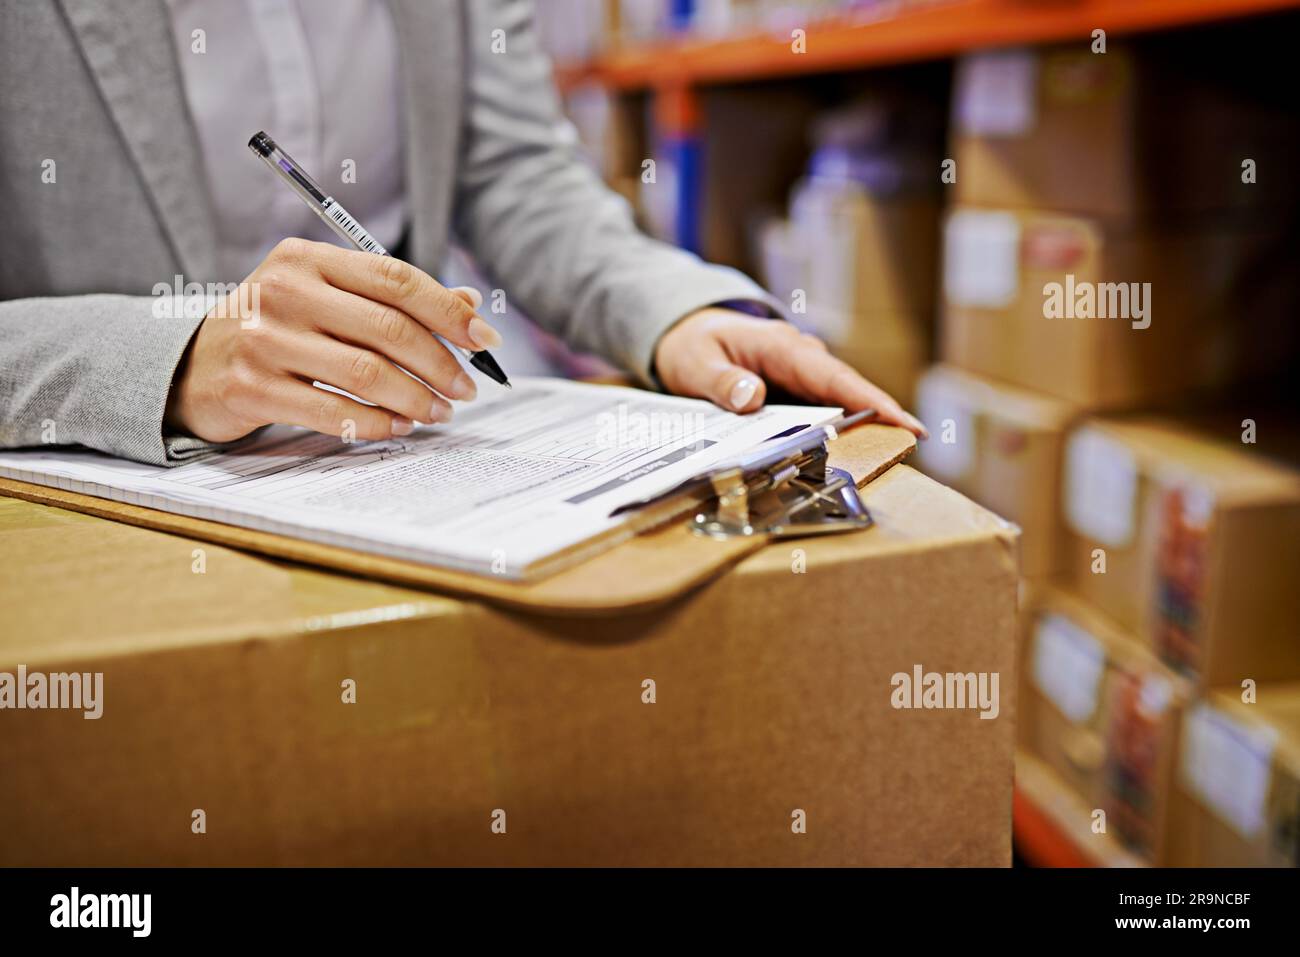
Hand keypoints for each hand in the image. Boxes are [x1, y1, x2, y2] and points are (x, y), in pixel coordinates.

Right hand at [164, 238, 501, 442]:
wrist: (189, 364)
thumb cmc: (274, 328)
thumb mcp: (324, 297)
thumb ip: (390, 298)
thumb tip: (469, 302)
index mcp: (308, 259)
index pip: (396, 279)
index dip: (449, 311)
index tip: (485, 340)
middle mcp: (284, 291)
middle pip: (388, 329)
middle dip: (440, 364)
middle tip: (465, 389)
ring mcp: (264, 340)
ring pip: (367, 373)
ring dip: (415, 399)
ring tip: (438, 412)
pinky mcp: (252, 388)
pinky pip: (334, 411)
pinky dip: (378, 423)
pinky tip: (399, 428)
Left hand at [653, 308, 927, 436]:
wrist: (685, 334)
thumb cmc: (692, 346)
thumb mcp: (694, 363)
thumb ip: (721, 382)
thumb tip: (753, 397)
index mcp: (780, 346)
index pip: (832, 375)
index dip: (870, 399)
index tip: (904, 421)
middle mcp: (799, 358)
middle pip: (847, 391)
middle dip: (880, 419)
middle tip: (908, 449)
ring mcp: (800, 375)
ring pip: (838, 404)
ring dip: (860, 430)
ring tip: (887, 459)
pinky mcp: (795, 392)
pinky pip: (820, 412)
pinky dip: (834, 432)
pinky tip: (846, 459)